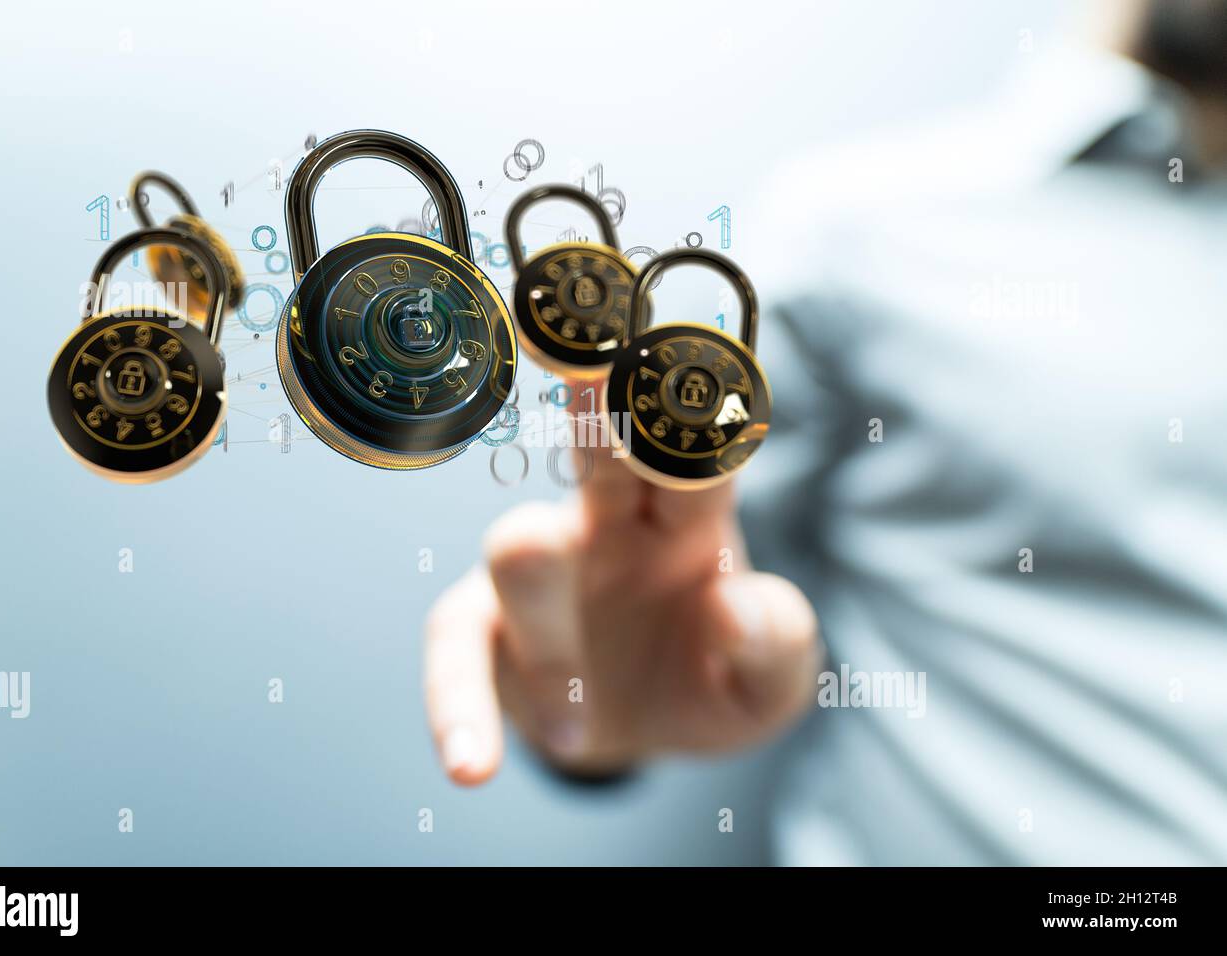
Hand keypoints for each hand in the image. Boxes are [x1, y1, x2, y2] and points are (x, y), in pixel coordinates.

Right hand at [423, 377, 822, 784]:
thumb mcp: (766, 688)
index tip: (696, 362)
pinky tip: (471, 764)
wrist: (632, 736)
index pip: (696, 456)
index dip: (696, 416)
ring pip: (522, 551)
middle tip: (587, 360)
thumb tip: (736, 603)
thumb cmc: (705, 681)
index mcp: (686, 522)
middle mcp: (606, 525)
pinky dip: (457, 705)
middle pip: (599, 450)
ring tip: (578, 730)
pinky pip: (455, 650)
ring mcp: (538, 571)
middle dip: (593, 402)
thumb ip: (775, 646)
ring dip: (549, 638)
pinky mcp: (482, 627)